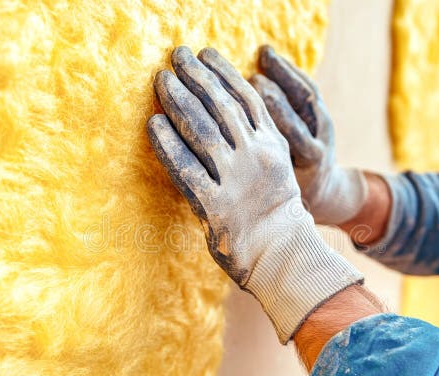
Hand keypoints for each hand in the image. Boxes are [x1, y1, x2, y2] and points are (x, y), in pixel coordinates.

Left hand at [147, 46, 362, 342]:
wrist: (285, 257)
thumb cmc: (279, 216)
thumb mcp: (279, 170)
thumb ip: (260, 142)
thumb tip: (233, 117)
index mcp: (273, 146)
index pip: (248, 99)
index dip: (225, 73)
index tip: (206, 55)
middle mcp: (255, 158)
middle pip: (222, 107)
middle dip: (197, 77)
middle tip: (177, 58)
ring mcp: (235, 181)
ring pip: (203, 131)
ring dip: (180, 101)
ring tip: (161, 81)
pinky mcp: (215, 205)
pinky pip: (186, 169)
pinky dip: (168, 145)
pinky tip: (154, 125)